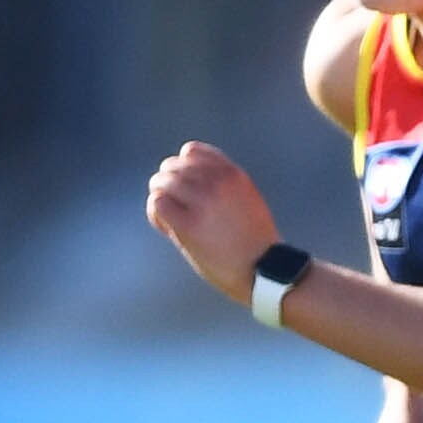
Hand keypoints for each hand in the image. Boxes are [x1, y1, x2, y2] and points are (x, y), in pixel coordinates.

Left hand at [144, 142, 280, 304]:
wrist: (265, 270)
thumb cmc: (254, 241)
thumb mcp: (247, 200)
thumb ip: (222, 185)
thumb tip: (182, 176)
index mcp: (234, 174)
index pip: (191, 151)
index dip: (182, 168)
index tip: (188, 188)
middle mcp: (218, 183)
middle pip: (171, 166)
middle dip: (167, 184)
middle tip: (175, 207)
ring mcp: (204, 202)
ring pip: (161, 182)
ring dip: (160, 198)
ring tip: (171, 219)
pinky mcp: (190, 225)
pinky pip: (158, 203)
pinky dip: (156, 214)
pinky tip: (168, 227)